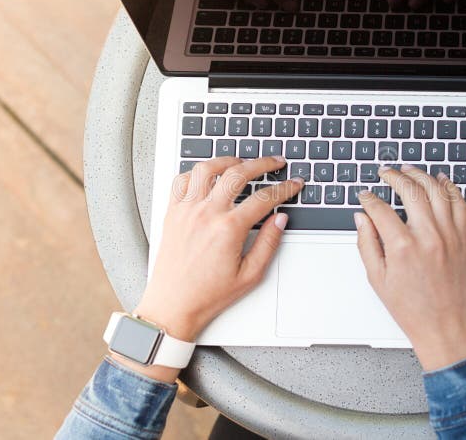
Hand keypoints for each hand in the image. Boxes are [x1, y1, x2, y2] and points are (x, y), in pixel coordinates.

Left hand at [115, 156, 302, 381]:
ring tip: (240, 161)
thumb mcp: (250, 275)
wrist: (173, 305)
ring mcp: (186, 210)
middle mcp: (206, 214)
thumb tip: (280, 220)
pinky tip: (208, 176)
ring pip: (207, 169)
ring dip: (227, 160)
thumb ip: (268, 243)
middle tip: (274, 162)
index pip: (264, 198)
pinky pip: (181, 181)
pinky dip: (196, 173)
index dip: (284, 188)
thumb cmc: (208, 294)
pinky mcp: (172, 213)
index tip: (293, 184)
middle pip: (238, 173)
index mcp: (229, 229)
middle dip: (261, 163)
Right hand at [355, 165, 465, 370]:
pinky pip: (459, 204)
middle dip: (395, 176)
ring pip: (437, 191)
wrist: (445, 327)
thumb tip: (362, 218)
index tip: (365, 195)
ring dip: (421, 176)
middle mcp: (428, 237)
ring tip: (409, 170)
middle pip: (411, 191)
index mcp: (402, 247)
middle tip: (386, 172)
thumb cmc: (412, 309)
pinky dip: (450, 188)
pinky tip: (441, 181)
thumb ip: (367, 243)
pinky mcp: (463, 239)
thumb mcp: (378, 279)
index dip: (369, 198)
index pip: (381, 209)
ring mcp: (449, 236)